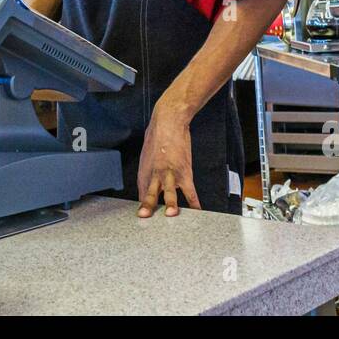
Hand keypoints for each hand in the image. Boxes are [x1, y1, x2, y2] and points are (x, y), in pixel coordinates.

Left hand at [136, 100, 198, 216]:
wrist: (169, 121)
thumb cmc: (157, 135)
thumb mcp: (146, 154)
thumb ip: (148, 170)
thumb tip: (150, 183)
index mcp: (144, 170)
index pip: (141, 192)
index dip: (143, 205)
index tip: (146, 216)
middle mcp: (155, 173)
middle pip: (150, 194)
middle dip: (148, 207)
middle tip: (145, 217)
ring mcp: (170, 173)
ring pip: (169, 193)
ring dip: (171, 205)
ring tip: (171, 216)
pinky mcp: (184, 171)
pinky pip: (190, 190)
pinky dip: (194, 202)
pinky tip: (197, 211)